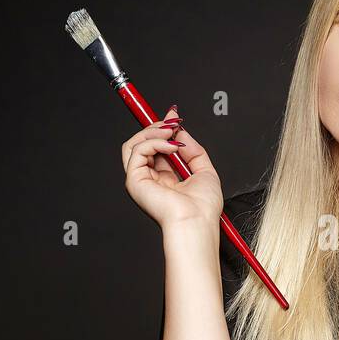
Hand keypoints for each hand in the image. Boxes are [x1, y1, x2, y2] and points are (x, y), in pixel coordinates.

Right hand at [120, 106, 222, 231]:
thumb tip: (179, 129)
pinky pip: (137, 150)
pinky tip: (172, 146)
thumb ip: (192, 148)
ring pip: (134, 144)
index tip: (174, 117)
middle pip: (141, 143)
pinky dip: (155, 142)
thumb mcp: (204, 169)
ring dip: (154, 131)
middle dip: (157, 127)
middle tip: (174, 122)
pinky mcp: (134, 180)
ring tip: (171, 132)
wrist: (198, 222)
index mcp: (164, 179)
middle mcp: (149, 179)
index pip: (156, 148)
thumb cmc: (203, 208)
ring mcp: (140, 180)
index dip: (162, 130)